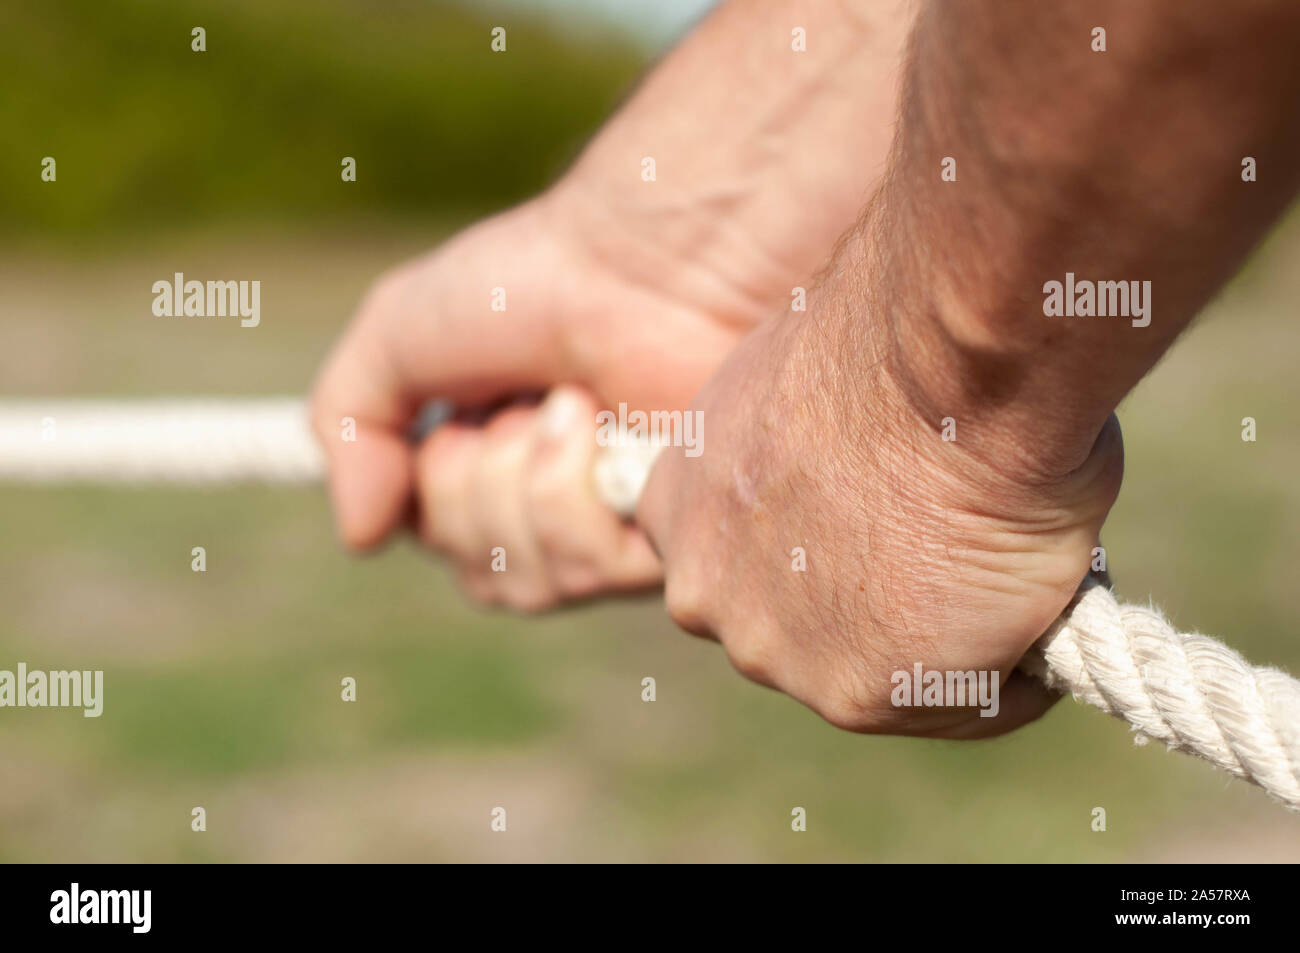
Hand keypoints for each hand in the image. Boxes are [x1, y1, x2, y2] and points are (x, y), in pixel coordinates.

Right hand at [310, 0, 912, 608]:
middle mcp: (569, 505)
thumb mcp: (396, 334)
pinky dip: (566, 487)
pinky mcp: (672, 535)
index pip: (449, 546)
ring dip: (521, 479)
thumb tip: (360, 537)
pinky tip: (595, 421)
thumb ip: (348, 428)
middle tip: (510, 402)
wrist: (636, 260)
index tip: (448, 421)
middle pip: (486, 577)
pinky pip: (590, 570)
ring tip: (565, 400)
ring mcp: (625, 523)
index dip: (434, 495)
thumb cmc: (529, 281)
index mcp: (509, 466)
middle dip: (472, 484)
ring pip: (532, 585)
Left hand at [636, 278, 1124, 737]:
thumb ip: (796, 464)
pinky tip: (1034, 594)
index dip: (829, 547)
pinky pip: (965, 701)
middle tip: (950, 540)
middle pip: (804, 627)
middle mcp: (705, 596)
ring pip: (882, 671)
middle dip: (872, 598)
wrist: (943, 362)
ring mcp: (777, 656)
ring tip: (997, 556)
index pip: (748, 565)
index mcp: (680, 508)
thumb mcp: (797, 398)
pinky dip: (1012, 668)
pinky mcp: (859, 695)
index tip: (886, 517)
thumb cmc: (891, 340)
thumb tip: (857, 481)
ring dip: (943, 635)